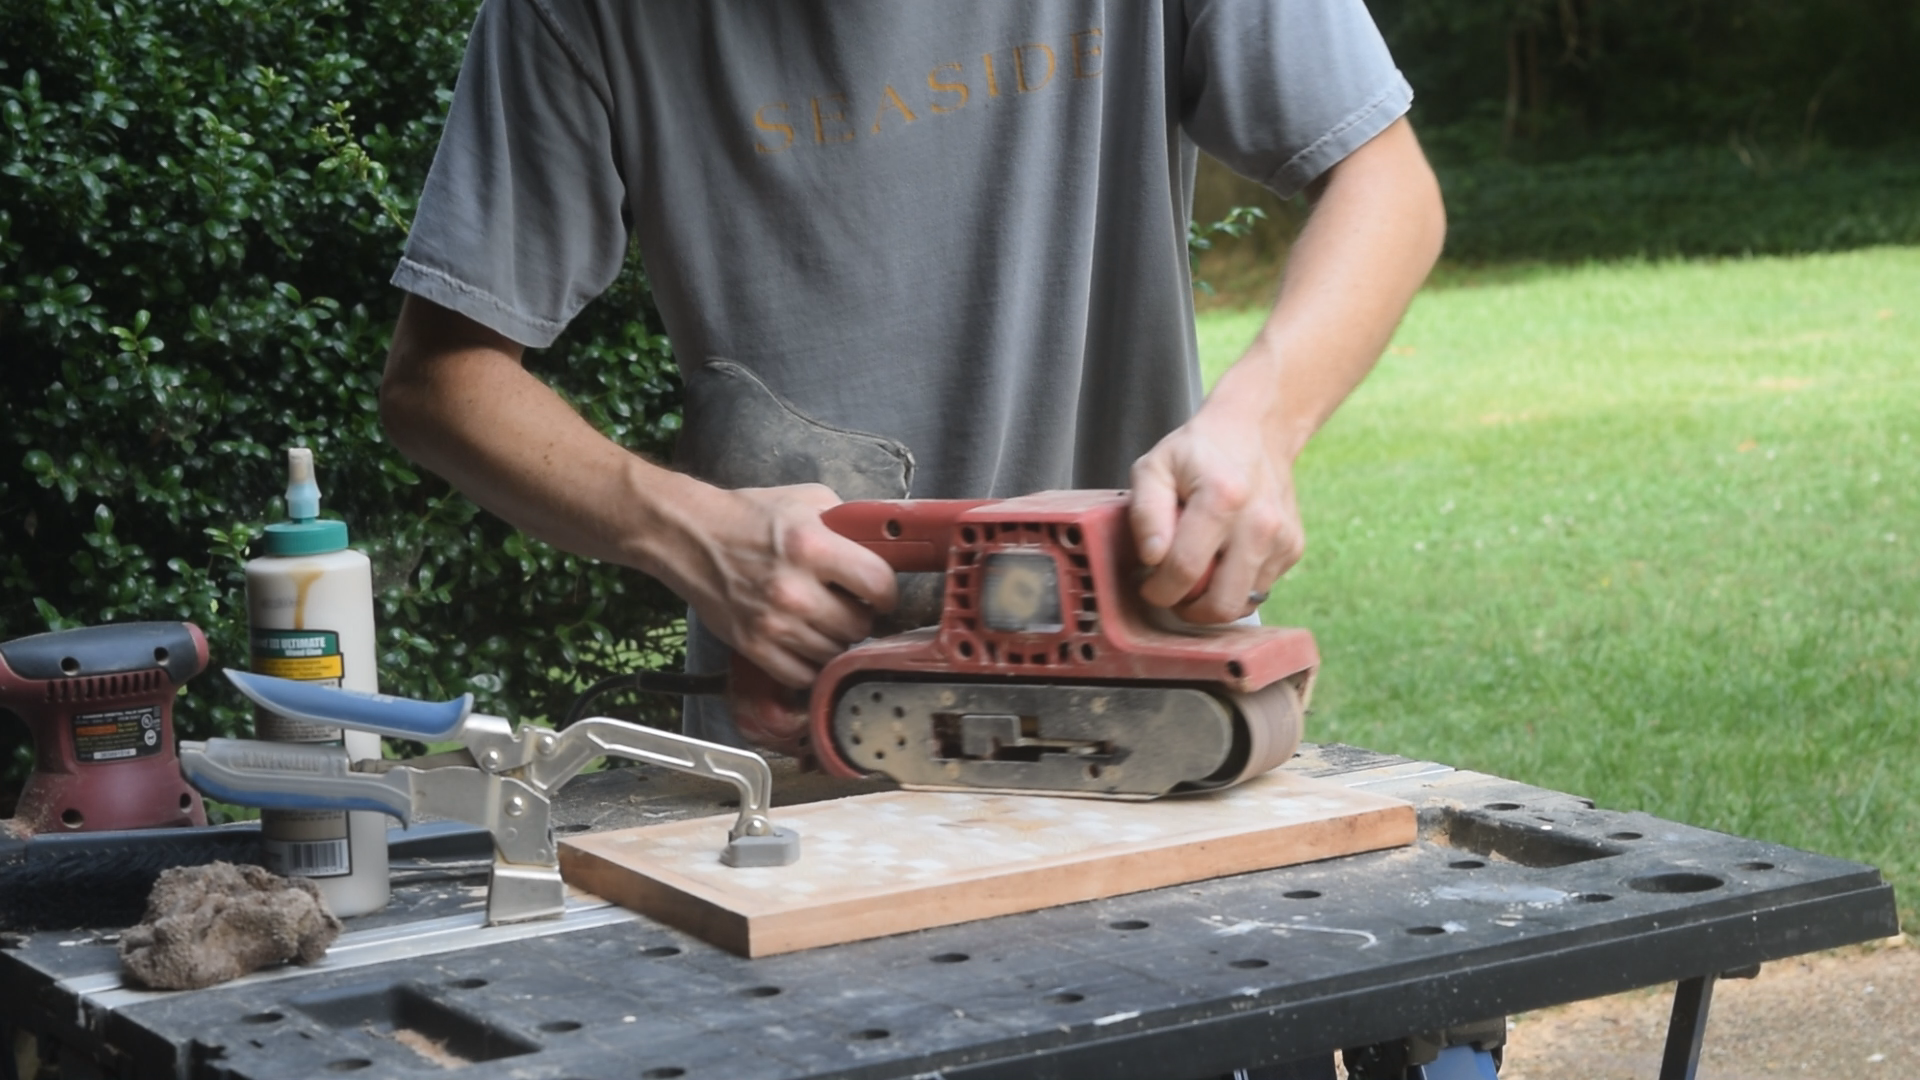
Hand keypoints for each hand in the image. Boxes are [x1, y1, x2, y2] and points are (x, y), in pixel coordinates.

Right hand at [668, 483, 897, 687]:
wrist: (689, 537)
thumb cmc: (749, 516)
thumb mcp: (806, 500)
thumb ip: (847, 523)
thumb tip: (881, 547)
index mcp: (812, 547)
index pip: (878, 585)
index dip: (886, 593)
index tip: (879, 594)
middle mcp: (794, 589)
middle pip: (859, 626)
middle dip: (862, 618)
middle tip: (851, 608)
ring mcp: (773, 624)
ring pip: (833, 654)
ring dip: (836, 641)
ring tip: (825, 623)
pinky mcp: (753, 648)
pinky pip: (802, 674)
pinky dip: (811, 665)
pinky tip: (806, 644)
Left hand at [1129, 406, 1303, 623]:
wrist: (1257, 431)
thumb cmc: (1198, 451)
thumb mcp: (1155, 467)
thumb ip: (1146, 513)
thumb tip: (1152, 559)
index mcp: (1223, 498)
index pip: (1185, 570)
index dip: (1159, 590)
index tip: (1149, 585)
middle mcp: (1260, 523)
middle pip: (1222, 603)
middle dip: (1190, 610)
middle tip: (1173, 593)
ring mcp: (1282, 538)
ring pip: (1243, 603)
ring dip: (1213, 601)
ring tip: (1196, 575)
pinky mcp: (1293, 548)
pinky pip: (1259, 589)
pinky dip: (1237, 585)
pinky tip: (1224, 559)